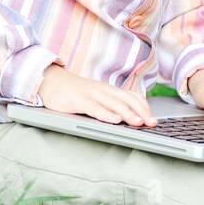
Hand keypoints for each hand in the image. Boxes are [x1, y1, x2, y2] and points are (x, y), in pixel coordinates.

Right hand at [38, 64, 156, 126]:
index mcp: (108, 90)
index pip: (131, 96)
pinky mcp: (77, 100)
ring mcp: (90, 94)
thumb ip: (110, 104)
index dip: (144, 107)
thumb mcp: (95, 96)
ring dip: (127, 113)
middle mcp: (102, 90)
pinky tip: (113, 120)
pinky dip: (105, 114)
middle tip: (152, 123)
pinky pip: (93, 107)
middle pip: (125, 100)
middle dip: (141, 112)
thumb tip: (128, 116)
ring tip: (138, 122)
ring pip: (112, 103)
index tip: (153, 119)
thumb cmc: (75, 92)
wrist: (50, 81)